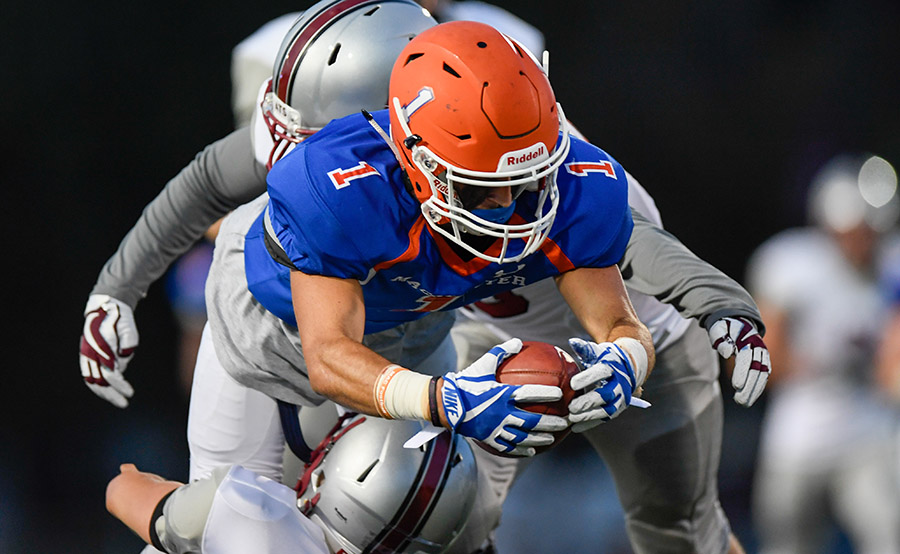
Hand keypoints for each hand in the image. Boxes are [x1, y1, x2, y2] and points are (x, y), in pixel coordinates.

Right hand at [79, 294, 137, 407]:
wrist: (106, 308)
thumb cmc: (119, 319)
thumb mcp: (128, 328)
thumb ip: (127, 343)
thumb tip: (121, 361)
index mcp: (99, 348)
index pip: (109, 374)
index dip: (119, 385)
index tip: (130, 393)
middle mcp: (90, 354)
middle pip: (98, 382)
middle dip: (111, 395)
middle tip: (124, 403)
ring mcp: (87, 355)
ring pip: (92, 381)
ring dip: (104, 393)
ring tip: (118, 400)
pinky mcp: (88, 356)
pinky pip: (91, 375)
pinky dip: (99, 386)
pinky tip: (110, 391)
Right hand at [440, 338, 566, 455]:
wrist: (445, 403)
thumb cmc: (466, 381)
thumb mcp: (483, 364)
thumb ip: (502, 352)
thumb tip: (519, 341)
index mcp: (501, 394)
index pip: (528, 394)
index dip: (545, 393)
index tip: (561, 394)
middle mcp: (501, 413)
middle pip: (530, 421)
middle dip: (550, 422)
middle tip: (565, 422)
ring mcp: (495, 428)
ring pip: (522, 437)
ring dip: (539, 438)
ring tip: (552, 439)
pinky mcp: (489, 438)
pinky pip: (508, 446)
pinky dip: (521, 449)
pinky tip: (532, 451)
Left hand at [567, 338, 636, 431]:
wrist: (628, 366)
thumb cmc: (605, 358)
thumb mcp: (596, 352)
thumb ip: (584, 348)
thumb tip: (573, 342)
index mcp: (613, 367)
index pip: (601, 372)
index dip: (588, 378)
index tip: (572, 384)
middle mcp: (620, 384)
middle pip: (605, 395)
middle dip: (588, 402)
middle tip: (572, 407)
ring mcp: (620, 398)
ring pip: (607, 410)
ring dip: (589, 416)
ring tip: (572, 418)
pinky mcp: (618, 409)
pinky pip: (604, 418)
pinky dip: (590, 424)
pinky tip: (575, 428)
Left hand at [708, 316, 769, 405]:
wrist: (738, 321)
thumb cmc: (725, 327)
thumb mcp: (718, 329)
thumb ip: (721, 339)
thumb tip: (728, 352)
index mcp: (746, 338)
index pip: (745, 358)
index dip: (742, 372)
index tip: (735, 386)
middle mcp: (758, 347)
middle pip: (756, 369)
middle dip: (749, 387)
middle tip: (740, 402)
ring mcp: (762, 355)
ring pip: (762, 375)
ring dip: (755, 390)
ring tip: (744, 404)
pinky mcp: (763, 361)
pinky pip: (763, 376)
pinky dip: (758, 387)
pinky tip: (751, 398)